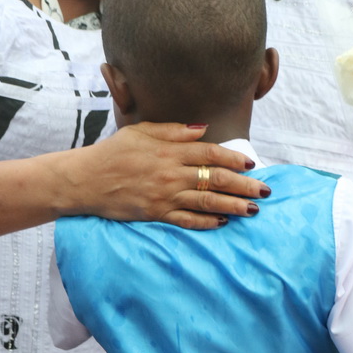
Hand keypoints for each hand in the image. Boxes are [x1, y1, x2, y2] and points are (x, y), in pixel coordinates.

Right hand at [79, 123, 267, 229]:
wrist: (86, 179)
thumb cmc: (114, 152)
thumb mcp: (142, 130)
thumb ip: (174, 130)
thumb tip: (203, 129)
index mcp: (169, 150)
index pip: (210, 153)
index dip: (233, 158)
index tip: (251, 164)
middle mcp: (171, 173)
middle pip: (215, 179)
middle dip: (244, 185)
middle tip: (265, 191)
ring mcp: (165, 196)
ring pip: (207, 202)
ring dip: (233, 206)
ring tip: (253, 209)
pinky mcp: (156, 214)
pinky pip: (186, 220)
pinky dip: (206, 222)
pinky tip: (223, 222)